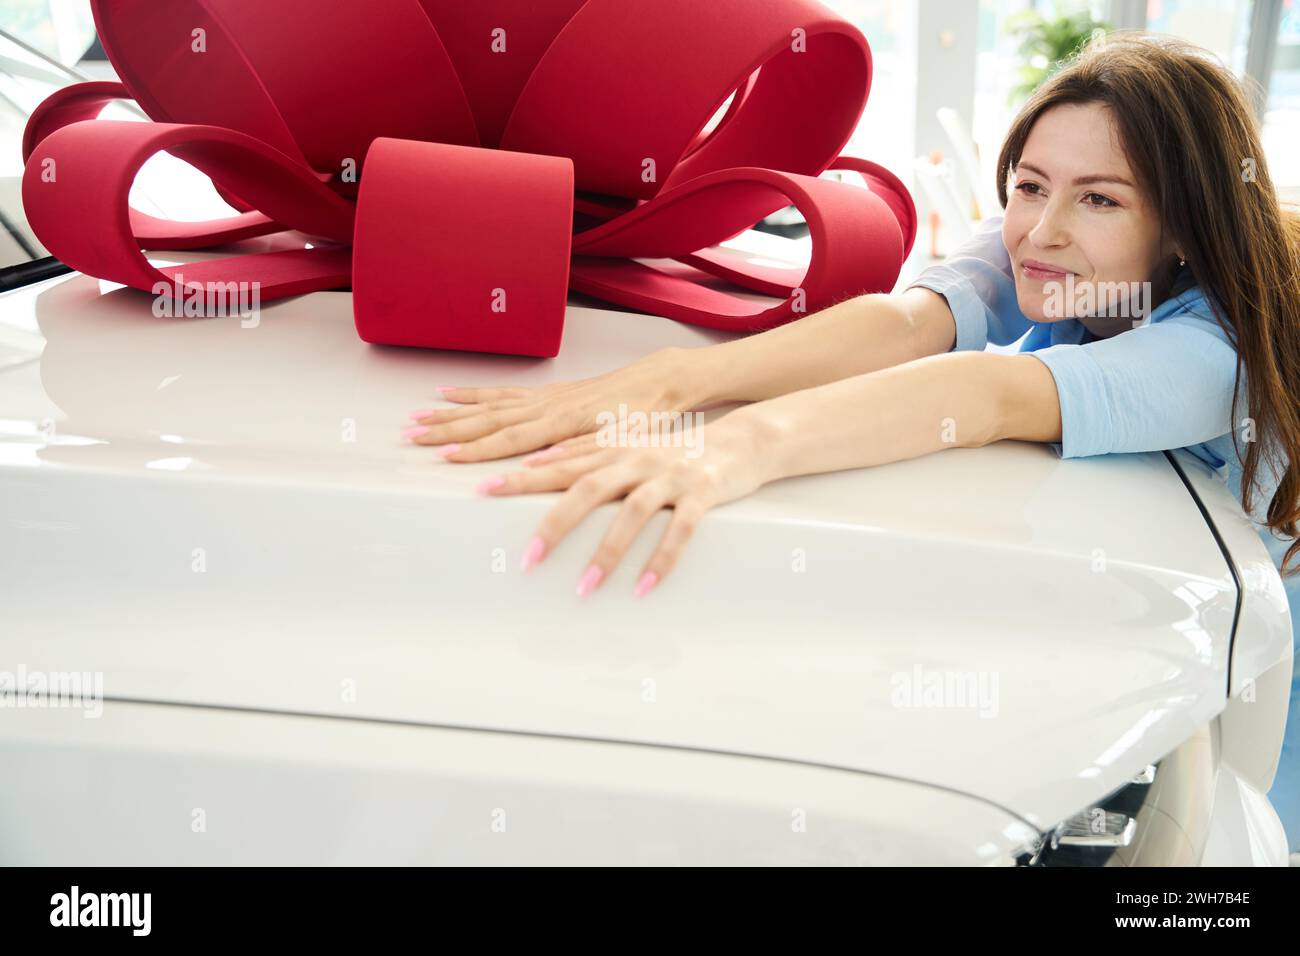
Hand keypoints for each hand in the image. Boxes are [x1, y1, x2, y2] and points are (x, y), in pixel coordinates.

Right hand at [400, 347, 702, 461]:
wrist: (661, 382)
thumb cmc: (647, 416)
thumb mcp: (624, 441)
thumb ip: (583, 452)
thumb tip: (540, 465)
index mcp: (565, 421)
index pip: (512, 439)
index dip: (478, 450)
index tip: (446, 458)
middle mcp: (548, 406)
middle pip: (488, 420)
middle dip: (448, 430)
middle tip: (410, 438)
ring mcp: (544, 397)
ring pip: (488, 405)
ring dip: (451, 413)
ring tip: (416, 418)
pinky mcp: (547, 393)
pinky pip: (502, 392)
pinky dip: (473, 393)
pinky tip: (450, 393)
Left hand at [474, 414, 771, 596]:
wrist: (743, 440)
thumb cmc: (677, 451)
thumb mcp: (629, 447)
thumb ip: (586, 454)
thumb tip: (536, 461)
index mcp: (615, 451)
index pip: (560, 464)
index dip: (522, 477)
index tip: (484, 491)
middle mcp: (637, 461)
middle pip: (588, 488)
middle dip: (555, 524)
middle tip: (528, 560)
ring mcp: (671, 477)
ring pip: (633, 513)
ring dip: (607, 552)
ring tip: (585, 588)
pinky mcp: (702, 494)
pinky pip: (681, 530)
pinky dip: (662, 559)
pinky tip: (645, 587)